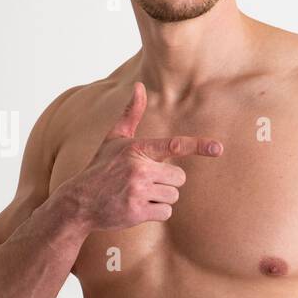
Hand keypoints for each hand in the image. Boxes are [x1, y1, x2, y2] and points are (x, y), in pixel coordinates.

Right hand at [63, 81, 223, 233]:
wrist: (79, 202)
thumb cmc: (100, 168)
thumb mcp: (113, 139)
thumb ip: (131, 113)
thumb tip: (139, 85)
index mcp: (136, 148)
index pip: (173, 145)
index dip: (198, 146)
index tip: (218, 148)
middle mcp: (138, 169)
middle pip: (178, 177)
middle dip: (166, 181)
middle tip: (144, 182)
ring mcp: (137, 191)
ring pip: (173, 196)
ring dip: (161, 198)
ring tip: (138, 195)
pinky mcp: (136, 212)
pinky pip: (165, 212)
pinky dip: (155, 213)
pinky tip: (137, 208)